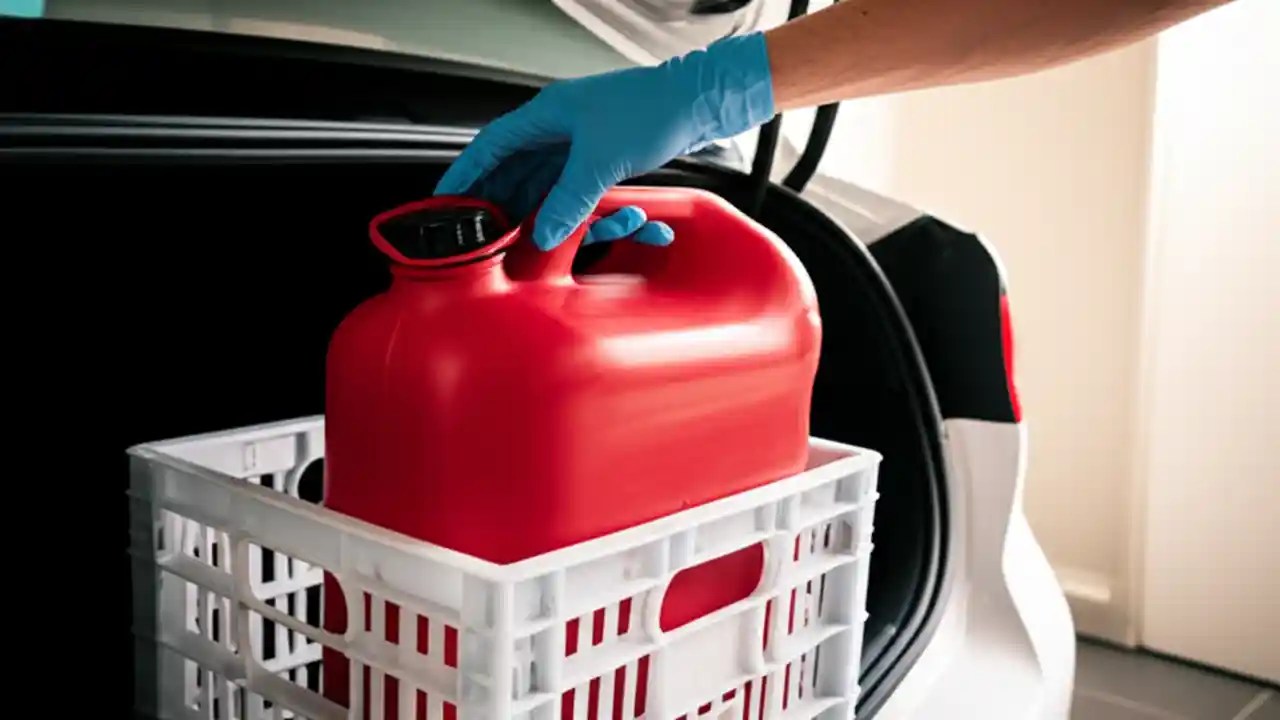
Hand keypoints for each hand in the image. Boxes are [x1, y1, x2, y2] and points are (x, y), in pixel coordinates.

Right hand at [435, 32, 774, 249]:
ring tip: (509, 236)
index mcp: (546, 115)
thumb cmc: (653, 111)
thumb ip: (569, 201)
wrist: (699, 102)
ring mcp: (579, 141)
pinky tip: (553, 223)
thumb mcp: (602, 162)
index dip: (465, 176)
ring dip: (526, 206)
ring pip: (539, 179)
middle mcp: (557, 127)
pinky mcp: (601, 154)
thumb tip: (544, 234)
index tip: (444, 201)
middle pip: (511, 168)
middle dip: (494, 200)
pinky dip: (557, 205)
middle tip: (476, 231)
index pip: (489, 148)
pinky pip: (567, 185)